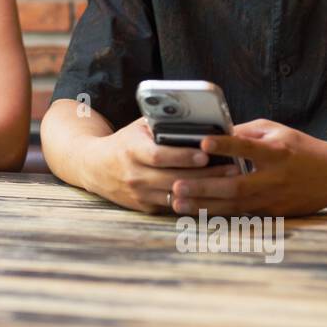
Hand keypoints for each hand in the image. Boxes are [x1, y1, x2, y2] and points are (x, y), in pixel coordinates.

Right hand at [83, 118, 239, 213]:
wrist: (94, 167)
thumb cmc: (125, 142)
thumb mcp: (138, 128)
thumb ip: (162, 124)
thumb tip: (197, 119)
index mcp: (131, 150)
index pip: (158, 156)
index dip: (182, 156)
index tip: (205, 153)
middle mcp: (133, 174)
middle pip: (174, 178)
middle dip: (205, 175)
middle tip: (231, 168)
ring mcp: (138, 194)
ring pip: (177, 196)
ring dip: (205, 190)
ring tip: (229, 182)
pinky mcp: (143, 207)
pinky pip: (173, 206)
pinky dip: (194, 200)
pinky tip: (213, 194)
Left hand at [171, 119, 326, 217]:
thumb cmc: (302, 148)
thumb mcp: (277, 131)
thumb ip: (247, 132)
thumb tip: (215, 133)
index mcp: (276, 152)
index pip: (247, 147)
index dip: (225, 145)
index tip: (203, 143)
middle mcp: (274, 177)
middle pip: (235, 185)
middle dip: (203, 187)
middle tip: (176, 186)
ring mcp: (273, 199)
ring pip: (234, 205)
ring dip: (204, 205)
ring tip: (177, 203)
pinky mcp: (273, 213)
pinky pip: (241, 213)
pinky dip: (218, 212)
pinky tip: (196, 212)